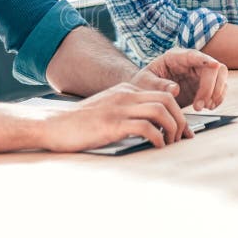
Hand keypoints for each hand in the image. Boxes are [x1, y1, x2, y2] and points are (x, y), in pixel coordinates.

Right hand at [39, 82, 192, 151]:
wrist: (53, 124)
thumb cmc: (79, 123)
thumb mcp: (107, 109)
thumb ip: (127, 112)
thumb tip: (151, 127)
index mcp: (125, 91)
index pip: (162, 95)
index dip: (178, 113)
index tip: (185, 131)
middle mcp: (125, 95)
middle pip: (167, 100)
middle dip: (181, 120)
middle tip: (182, 138)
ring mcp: (119, 108)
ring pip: (160, 111)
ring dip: (172, 129)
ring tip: (171, 143)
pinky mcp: (112, 124)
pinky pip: (146, 127)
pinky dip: (158, 138)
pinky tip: (157, 146)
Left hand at [131, 48, 228, 110]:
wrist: (146, 96)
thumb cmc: (143, 84)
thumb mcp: (145, 83)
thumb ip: (158, 85)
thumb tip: (174, 89)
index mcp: (175, 57)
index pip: (195, 55)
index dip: (206, 59)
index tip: (214, 66)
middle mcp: (191, 63)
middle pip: (214, 67)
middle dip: (211, 87)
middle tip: (200, 105)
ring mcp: (199, 74)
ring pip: (221, 78)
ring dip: (216, 94)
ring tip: (203, 107)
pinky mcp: (204, 86)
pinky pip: (219, 90)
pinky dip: (217, 99)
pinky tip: (207, 107)